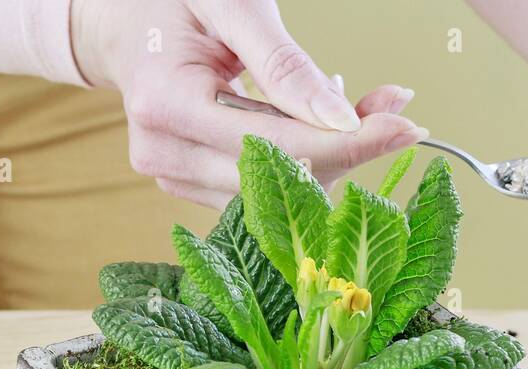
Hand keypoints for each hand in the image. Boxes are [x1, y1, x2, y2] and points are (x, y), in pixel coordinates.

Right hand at [72, 0, 425, 207]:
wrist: (122, 22)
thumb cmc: (175, 0)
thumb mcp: (233, 6)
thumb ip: (285, 64)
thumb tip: (343, 120)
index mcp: (165, 104)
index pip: (275, 143)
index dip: (347, 142)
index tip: (406, 126)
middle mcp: (163, 153)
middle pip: (279, 177)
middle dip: (344, 146)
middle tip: (387, 105)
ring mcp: (170, 176)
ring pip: (274, 191)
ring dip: (322, 154)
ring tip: (334, 101)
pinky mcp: (184, 186)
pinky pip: (257, 188)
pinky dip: (296, 161)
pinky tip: (302, 122)